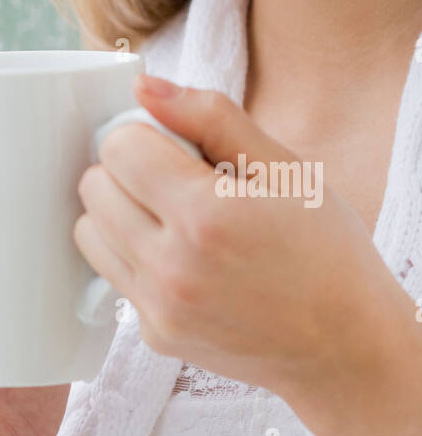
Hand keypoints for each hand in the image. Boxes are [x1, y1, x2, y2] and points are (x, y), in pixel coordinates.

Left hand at [74, 73, 404, 406]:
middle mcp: (172, 267)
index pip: (118, 147)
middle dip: (127, 170)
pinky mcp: (155, 335)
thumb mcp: (285, 168)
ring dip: (119, 212)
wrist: (347, 349)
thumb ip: (209, 117)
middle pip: (94, 187)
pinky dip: (133, 256)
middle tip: (176, 179)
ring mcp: (159, 307)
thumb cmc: (326, 252)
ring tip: (171, 215)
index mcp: (205, 216)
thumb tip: (144, 87)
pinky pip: (112, 274)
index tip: (177, 147)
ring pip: (89, 232)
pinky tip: (181, 256)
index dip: (146, 135)